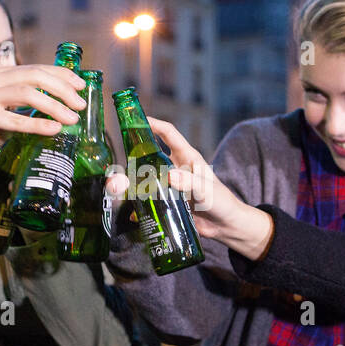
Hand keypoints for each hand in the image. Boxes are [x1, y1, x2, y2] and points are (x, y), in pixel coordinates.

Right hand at [0, 64, 85, 182]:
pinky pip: (15, 120)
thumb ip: (21, 107)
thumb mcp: (1, 115)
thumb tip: (58, 107)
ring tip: (73, 119)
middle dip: (63, 89)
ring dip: (55, 106)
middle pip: (34, 77)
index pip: (34, 68)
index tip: (81, 84)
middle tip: (81, 103)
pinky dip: (38, 125)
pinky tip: (54, 129)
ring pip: (27, 94)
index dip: (61, 75)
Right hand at [104, 117, 274, 259]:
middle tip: (119, 156)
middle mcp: (177, 168)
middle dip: (136, 153)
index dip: (154, 124)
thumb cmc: (222, 202)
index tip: (138, 119)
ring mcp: (171, 185)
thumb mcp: (206, 191)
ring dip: (135, 180)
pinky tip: (132, 213)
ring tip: (120, 185)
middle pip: (152, 154)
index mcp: (187, 157)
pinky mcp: (168, 201)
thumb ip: (191, 183)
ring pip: (147, 177)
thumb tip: (171, 176)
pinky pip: (149, 200)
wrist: (226, 226)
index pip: (168, 134)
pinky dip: (139, 205)